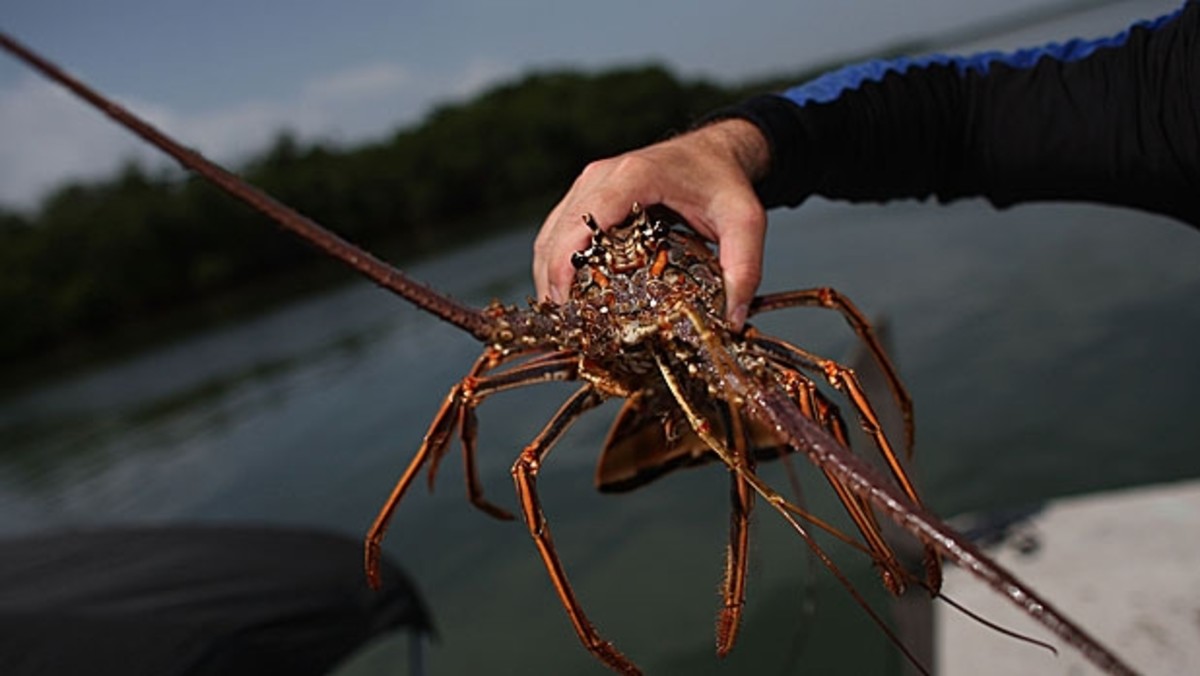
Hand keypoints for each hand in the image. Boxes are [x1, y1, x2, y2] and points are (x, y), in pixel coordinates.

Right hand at [532, 118, 770, 329]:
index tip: (567, 306)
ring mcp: (589, 185)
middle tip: (567, 327)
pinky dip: (556, 264)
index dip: (564, 266)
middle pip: (557, 234)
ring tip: (565, 320)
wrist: (715, 151)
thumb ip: (744, 267)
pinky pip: (558, 232)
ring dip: (549, 277)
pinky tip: (569, 295)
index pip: (582, 222)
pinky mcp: (587, 196)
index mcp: (632, 177)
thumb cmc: (724, 180)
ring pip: (550, 235)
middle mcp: (601, 177)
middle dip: (554, 283)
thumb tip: (732, 319)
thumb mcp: (745, 221)